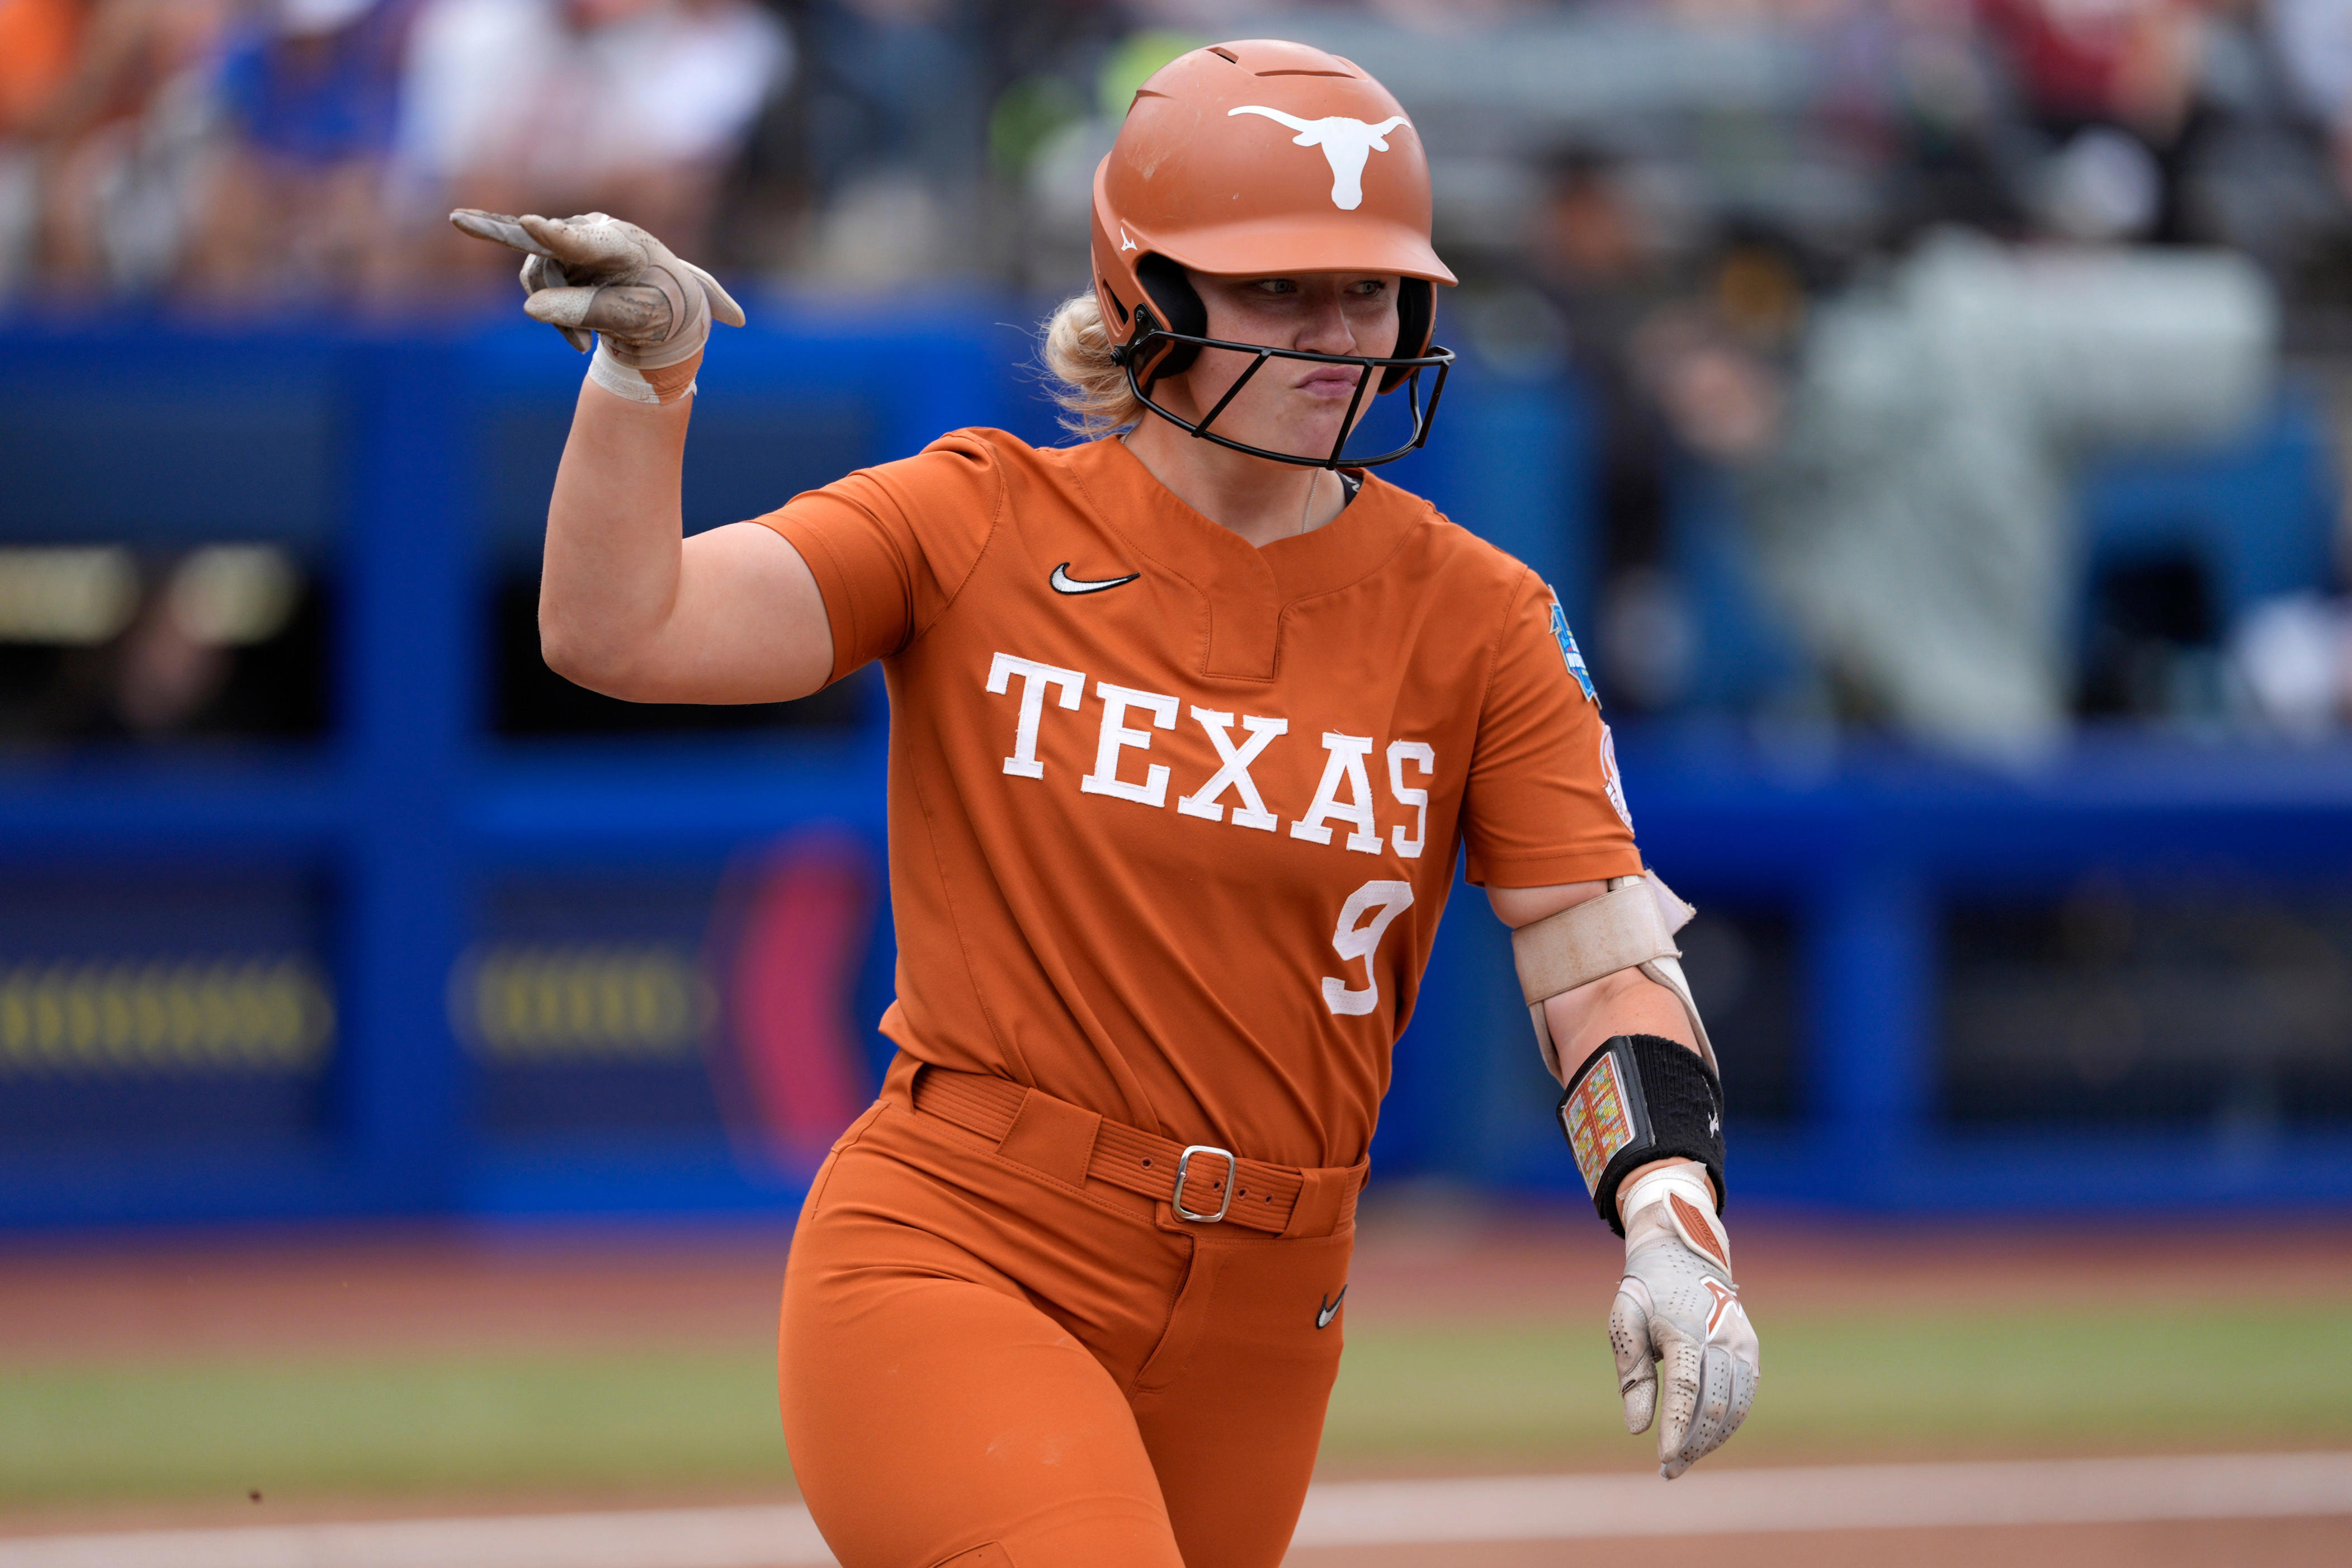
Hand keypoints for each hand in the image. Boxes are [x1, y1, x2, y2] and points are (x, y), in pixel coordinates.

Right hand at [449, 210, 744, 402]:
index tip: (531, 224)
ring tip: (582, 343)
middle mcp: (591, 231)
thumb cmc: (659, 307)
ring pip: (535, 274)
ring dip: (553, 312)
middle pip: (543, 254)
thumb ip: (587, 312)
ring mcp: (570, 238)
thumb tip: (530, 308)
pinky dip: (550, 309)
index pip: (582, 244)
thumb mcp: (635, 319)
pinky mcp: (556, 253)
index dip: (555, 237)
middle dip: (525, 265)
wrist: (667, 302)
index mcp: (622, 245)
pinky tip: (578, 332)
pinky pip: (535, 282)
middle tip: (491, 255)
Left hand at [1608, 1165, 1757, 1477]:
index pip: (1685, 1388)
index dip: (1676, 1427)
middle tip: (1668, 1471)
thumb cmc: (1646, 1291)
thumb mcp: (1625, 1320)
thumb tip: (1636, 1428)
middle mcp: (1720, 1336)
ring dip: (1710, 1440)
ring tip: (1682, 1462)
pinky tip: (1704, 1439)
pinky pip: (1744, 1396)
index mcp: (1684, 1328)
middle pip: (1713, 1404)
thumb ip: (1631, 1374)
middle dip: (1692, 1444)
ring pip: (1734, 1407)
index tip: (1664, 1458)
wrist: (1683, 1253)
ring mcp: (1740, 1343)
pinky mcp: (1749, 1349)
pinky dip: (1727, 1424)